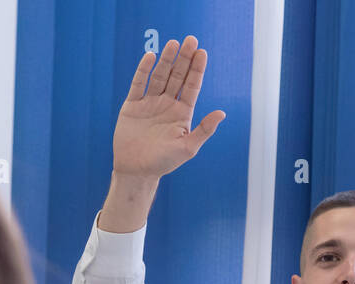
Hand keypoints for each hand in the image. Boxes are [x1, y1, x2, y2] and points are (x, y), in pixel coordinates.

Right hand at [112, 35, 224, 179]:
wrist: (136, 171)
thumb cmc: (164, 163)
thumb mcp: (188, 148)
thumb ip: (204, 130)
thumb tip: (222, 113)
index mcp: (182, 113)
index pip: (192, 86)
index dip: (197, 69)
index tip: (202, 52)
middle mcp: (167, 104)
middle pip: (178, 76)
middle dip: (185, 59)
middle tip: (191, 40)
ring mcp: (150, 103)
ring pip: (160, 76)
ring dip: (166, 60)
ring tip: (173, 43)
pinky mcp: (132, 105)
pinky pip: (139, 84)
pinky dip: (144, 71)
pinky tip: (150, 57)